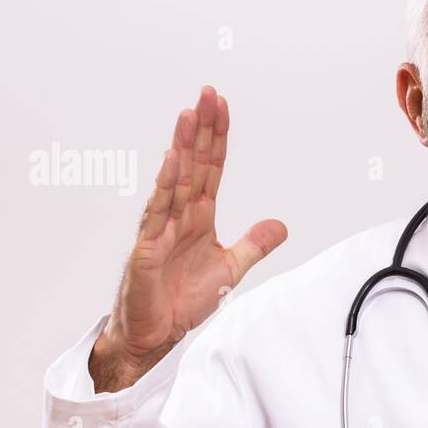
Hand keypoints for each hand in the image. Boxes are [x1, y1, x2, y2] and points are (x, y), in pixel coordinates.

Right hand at [89, 86, 287, 391]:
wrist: (157, 333)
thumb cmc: (182, 299)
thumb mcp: (231, 268)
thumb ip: (254, 244)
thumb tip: (280, 224)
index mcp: (199, 216)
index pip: (211, 168)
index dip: (218, 138)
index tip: (222, 107)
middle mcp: (179, 215)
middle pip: (193, 164)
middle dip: (201, 129)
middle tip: (208, 94)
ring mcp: (161, 228)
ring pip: (174, 180)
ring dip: (182, 146)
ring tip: (189, 115)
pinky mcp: (147, 248)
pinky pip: (157, 212)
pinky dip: (165, 186)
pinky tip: (172, 161)